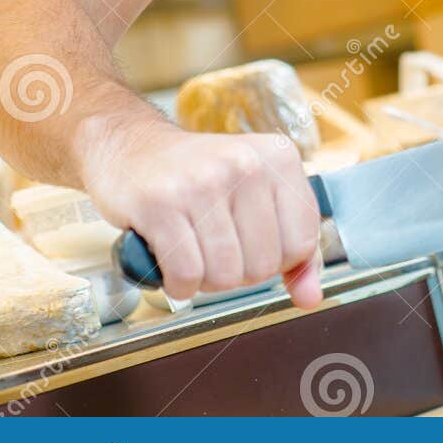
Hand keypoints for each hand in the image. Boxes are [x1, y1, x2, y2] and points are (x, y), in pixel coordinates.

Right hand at [79, 116, 322, 307]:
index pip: (301, 242)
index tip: (250, 243)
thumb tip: (310, 298)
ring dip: (205, 280)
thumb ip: (293, 248)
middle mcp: (245, 164)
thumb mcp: (256, 194)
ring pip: (225, 275)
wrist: (132, 145)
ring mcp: (202, 182)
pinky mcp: (160, 203)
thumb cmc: (198, 176)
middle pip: (262, 266)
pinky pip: (186, 275)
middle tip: (214, 246)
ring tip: (192, 249)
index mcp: (278, 157)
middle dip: (237, 272)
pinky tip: (171, 260)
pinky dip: (178, 283)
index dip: (276, 260)